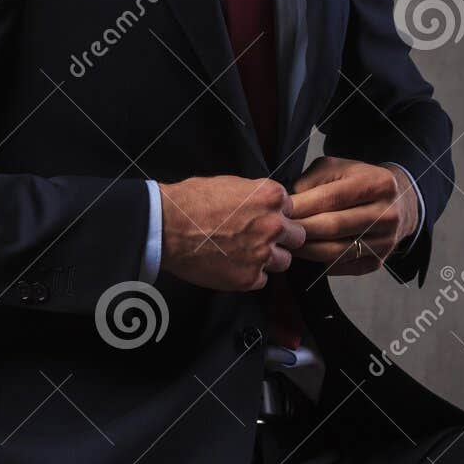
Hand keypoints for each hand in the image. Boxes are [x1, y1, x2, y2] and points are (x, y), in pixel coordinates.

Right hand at [157, 175, 305, 291]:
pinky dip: (250, 275)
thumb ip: (255, 195)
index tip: (264, 219)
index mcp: (271, 197)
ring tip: (245, 254)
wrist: (166, 226)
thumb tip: (264, 203)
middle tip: (260, 238)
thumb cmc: (191, 202)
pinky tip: (232, 266)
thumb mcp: (230, 184)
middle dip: (281, 237)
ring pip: (284, 261)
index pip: (291, 209)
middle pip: (297, 236)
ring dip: (269, 259)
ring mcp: (263, 254)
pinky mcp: (249, 278)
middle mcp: (273, 225)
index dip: (276, 215)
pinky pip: (263, 280)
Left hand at [287, 155, 418, 275]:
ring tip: (288, 243)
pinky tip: (307, 254)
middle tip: (279, 230)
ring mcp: (386, 241)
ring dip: (307, 249)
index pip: (332, 198)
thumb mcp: (339, 168)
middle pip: (334, 226)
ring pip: (336, 251)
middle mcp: (388, 214)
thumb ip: (313, 180)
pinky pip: (342, 266)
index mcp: (378, 184)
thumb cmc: (359, 182)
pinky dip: (320, 262)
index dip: (302, 206)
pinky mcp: (379, 261)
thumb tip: (290, 203)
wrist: (398, 203)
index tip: (280, 210)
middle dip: (301, 229)